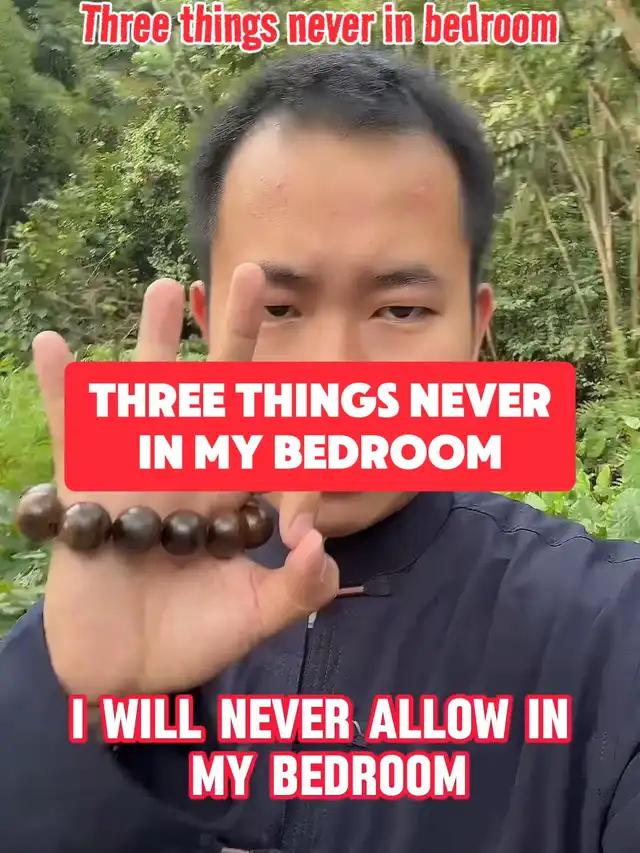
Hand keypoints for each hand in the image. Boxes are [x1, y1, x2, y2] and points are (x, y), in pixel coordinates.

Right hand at [34, 264, 338, 701]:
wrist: (128, 673)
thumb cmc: (195, 641)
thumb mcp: (257, 616)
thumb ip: (300, 586)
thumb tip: (318, 544)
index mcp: (233, 492)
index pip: (269, 437)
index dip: (296, 426)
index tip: (327, 417)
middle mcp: (188, 468)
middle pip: (215, 388)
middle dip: (233, 335)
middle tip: (252, 274)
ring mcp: (137, 472)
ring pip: (145, 393)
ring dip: (153, 343)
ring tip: (165, 288)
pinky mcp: (87, 490)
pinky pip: (72, 431)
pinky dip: (61, 391)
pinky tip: (52, 344)